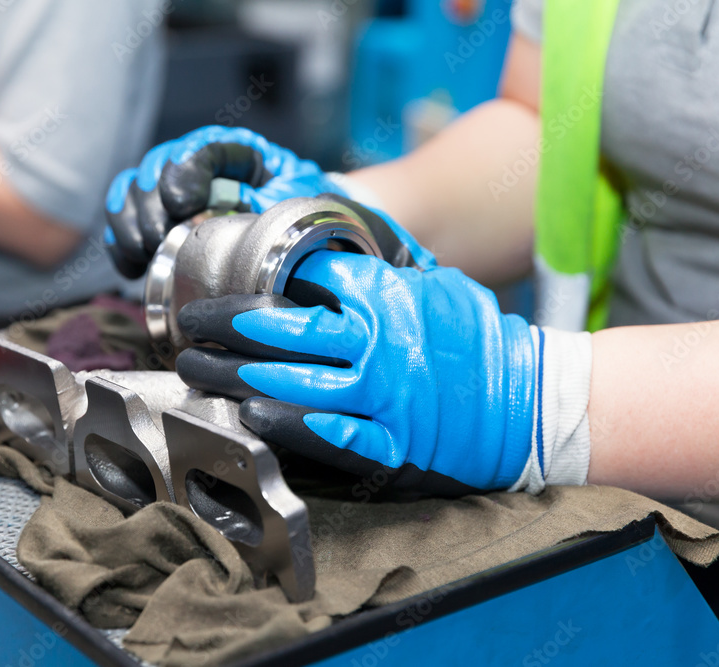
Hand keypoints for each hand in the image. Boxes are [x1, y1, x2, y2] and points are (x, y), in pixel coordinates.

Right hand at [104, 125, 344, 277]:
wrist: (295, 239)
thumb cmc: (297, 214)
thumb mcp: (297, 201)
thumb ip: (275, 198)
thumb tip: (243, 206)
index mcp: (236, 151)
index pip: (202, 148)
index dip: (183, 170)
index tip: (181, 205)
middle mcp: (197, 162)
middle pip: (155, 168)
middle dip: (152, 205)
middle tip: (161, 239)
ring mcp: (171, 190)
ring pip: (131, 192)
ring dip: (131, 224)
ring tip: (149, 252)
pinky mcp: (154, 220)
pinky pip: (121, 224)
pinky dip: (120, 244)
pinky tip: (135, 265)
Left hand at [175, 250, 536, 496]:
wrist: (528, 398)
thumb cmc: (480, 339)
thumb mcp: (434, 286)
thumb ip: (380, 277)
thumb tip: (326, 268)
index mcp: (388, 298)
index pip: (308, 279)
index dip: (259, 281)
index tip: (226, 286)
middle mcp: (378, 344)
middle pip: (283, 329)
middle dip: (227, 325)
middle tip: (190, 324)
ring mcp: (382, 396)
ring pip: (294, 381)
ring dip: (237, 375)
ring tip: (197, 368)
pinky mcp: (391, 441)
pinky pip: (331, 434)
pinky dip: (289, 424)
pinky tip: (251, 416)